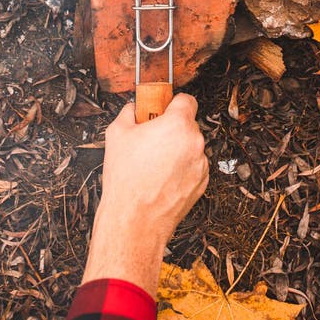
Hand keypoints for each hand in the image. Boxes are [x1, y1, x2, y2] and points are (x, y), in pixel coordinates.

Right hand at [81, 93, 208, 295]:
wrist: (136, 219)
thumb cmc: (126, 177)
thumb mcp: (117, 134)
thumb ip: (129, 113)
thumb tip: (133, 108)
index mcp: (178, 124)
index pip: (187, 100)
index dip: (173, 104)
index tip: (162, 110)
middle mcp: (195, 142)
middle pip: (188, 124)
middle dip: (172, 129)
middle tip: (152, 139)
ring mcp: (201, 165)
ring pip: (191, 147)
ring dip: (177, 150)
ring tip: (154, 164)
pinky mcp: (202, 184)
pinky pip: (193, 167)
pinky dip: (181, 169)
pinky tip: (161, 178)